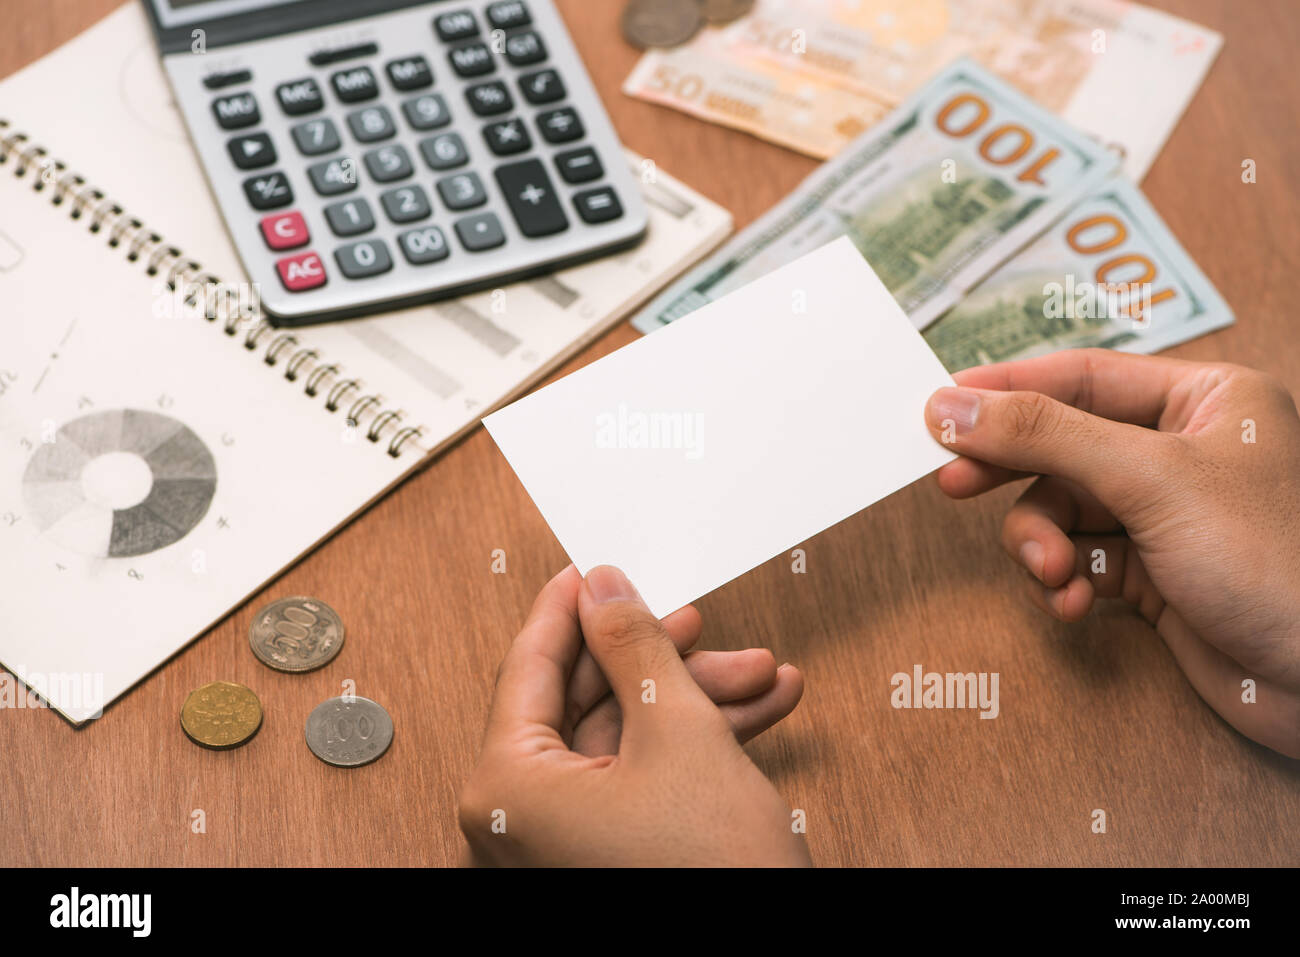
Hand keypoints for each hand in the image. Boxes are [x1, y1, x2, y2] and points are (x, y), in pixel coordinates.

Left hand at [459, 564, 809, 865]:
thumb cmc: (710, 877)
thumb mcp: (677, 730)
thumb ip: (632, 647)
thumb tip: (603, 590)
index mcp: (505, 786)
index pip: (529, 666)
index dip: (569, 607)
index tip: (590, 569)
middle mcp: (520, 818)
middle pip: (588, 702)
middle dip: (661, 660)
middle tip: (697, 623)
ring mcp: (564, 842)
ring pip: (627, 738)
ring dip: (696, 700)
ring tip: (758, 673)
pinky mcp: (606, 855)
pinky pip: (643, 777)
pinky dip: (697, 743)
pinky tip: (753, 711)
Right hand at [924, 349, 1299, 757]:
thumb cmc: (1275, 562)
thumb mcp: (1150, 479)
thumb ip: (1045, 436)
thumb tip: (953, 406)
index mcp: (1206, 400)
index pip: (1082, 377)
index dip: (1007, 390)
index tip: (941, 408)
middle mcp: (1185, 450)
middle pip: (1062, 444)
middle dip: (1015, 474)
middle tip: (954, 484)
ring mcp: (1168, 515)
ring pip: (1062, 509)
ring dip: (1041, 544)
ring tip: (1051, 574)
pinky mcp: (1155, 573)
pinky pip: (1078, 560)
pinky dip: (1063, 581)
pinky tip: (1075, 604)